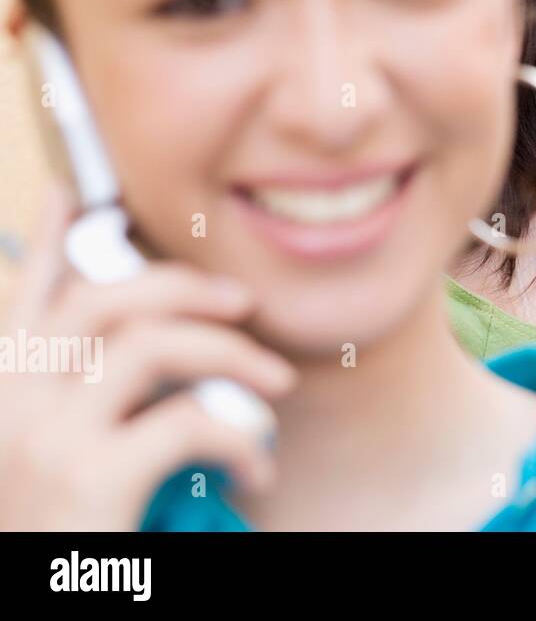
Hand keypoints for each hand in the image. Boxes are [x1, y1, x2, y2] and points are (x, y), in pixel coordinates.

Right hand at [0, 183, 295, 530]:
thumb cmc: (67, 536)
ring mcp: (38, 437)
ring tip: (276, 385)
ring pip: (149, 342)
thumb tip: (159, 341)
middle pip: (99, 298)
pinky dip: (242, 437)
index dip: (54, 237)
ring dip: (230, 353)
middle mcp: (7, 403)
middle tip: (244, 303)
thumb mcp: (66, 457)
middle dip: (183, 284)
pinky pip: (187, 419)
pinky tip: (257, 470)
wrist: (49, 598)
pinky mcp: (87, 479)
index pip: (30, 295)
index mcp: (3, 391)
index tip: (79, 187)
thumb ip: (95, 397)